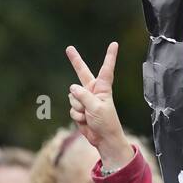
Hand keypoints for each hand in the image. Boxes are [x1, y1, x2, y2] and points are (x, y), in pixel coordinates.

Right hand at [66, 42, 133, 171]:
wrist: (103, 139)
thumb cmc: (106, 122)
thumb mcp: (96, 107)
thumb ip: (83, 96)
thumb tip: (72, 87)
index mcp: (103, 88)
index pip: (106, 69)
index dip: (110, 56)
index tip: (114, 44)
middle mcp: (93, 91)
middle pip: (82, 73)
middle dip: (75, 61)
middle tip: (68, 48)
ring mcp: (85, 100)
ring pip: (72, 97)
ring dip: (78, 107)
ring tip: (88, 115)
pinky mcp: (79, 109)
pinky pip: (71, 109)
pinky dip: (76, 116)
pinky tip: (85, 120)